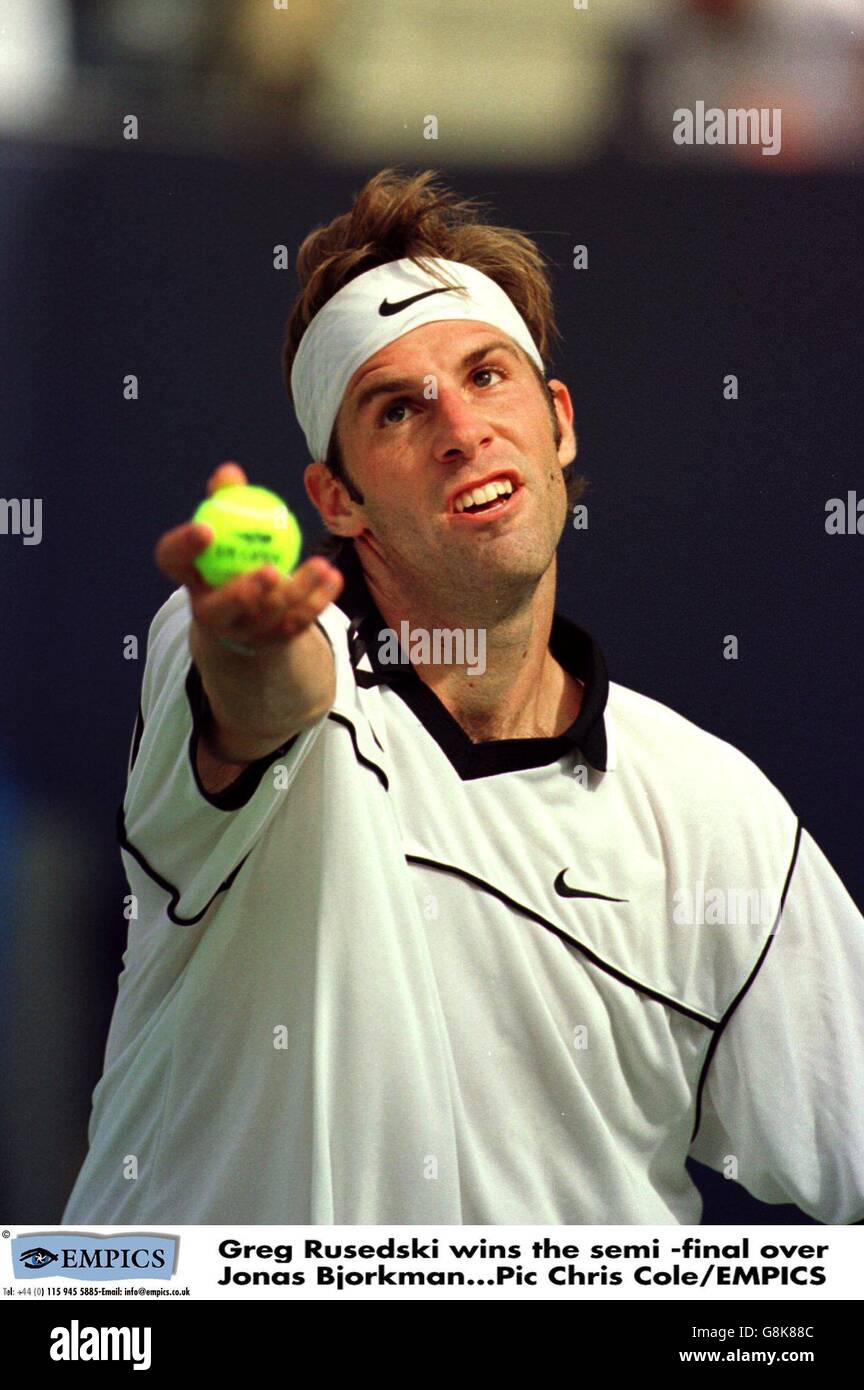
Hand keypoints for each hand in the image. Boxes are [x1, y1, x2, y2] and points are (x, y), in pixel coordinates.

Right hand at [154, 461, 343, 648]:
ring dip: (297, 591)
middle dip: (243, 593)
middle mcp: (210, 611)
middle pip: (218, 609)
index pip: (173, 561)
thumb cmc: (235, 557)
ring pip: (268, 616)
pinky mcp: (272, 641)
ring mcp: (241, 631)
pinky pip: (297, 623)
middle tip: (271, 570)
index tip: (206, 528)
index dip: (184, 547)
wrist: (250, 614)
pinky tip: (333, 578)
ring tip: (320, 565)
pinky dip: (318, 600)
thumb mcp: (229, 529)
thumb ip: (227, 501)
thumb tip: (230, 472)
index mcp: (190, 577)